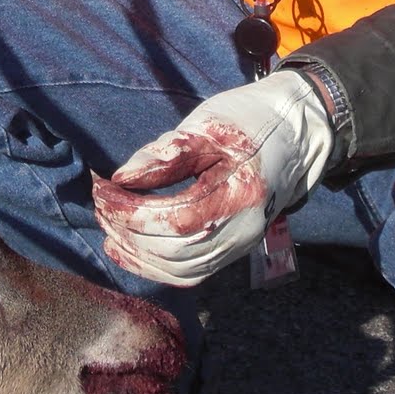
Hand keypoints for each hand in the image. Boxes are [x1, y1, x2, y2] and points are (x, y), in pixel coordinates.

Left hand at [92, 70, 334, 286]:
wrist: (295, 132)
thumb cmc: (248, 120)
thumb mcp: (206, 126)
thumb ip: (166, 155)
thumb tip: (121, 179)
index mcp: (239, 193)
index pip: (175, 220)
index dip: (132, 212)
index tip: (102, 191)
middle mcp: (244, 228)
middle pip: (175, 251)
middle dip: (129, 232)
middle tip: (100, 206)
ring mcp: (242, 243)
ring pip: (182, 270)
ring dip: (138, 255)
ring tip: (108, 228)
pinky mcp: (235, 248)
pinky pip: (192, 272)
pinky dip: (156, 267)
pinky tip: (128, 250)